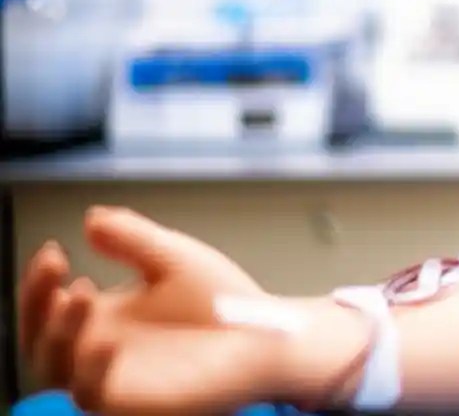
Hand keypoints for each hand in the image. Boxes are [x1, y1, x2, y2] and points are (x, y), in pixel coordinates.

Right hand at [18, 206, 291, 414]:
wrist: (267, 334)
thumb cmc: (221, 302)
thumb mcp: (174, 259)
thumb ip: (134, 239)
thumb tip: (91, 217)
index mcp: (102, 319)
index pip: (47, 305)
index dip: (38, 282)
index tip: (54, 251)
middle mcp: (99, 352)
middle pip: (38, 339)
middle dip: (35, 305)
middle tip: (57, 271)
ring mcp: (116, 380)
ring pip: (57, 370)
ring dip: (58, 334)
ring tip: (82, 293)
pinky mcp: (137, 404)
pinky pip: (95, 396)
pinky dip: (90, 372)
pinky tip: (105, 342)